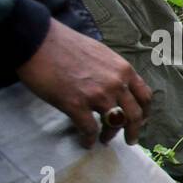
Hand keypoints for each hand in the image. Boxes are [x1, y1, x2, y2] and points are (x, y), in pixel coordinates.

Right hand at [16, 20, 151, 147]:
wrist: (37, 40)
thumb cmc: (65, 44)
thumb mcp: (101, 53)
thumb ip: (113, 71)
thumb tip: (117, 86)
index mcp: (123, 70)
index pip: (144, 96)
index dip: (144, 111)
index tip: (141, 120)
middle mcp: (116, 84)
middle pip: (135, 115)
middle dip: (134, 130)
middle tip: (130, 140)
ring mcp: (97, 95)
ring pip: (114, 124)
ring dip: (110, 135)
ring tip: (105, 139)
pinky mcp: (76, 105)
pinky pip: (89, 129)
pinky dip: (89, 139)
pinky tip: (86, 142)